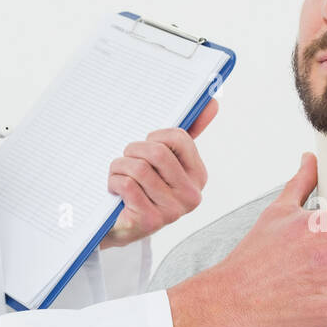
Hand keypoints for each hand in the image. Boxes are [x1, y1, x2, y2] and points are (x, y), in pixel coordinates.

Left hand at [99, 98, 217, 248]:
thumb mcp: (165, 160)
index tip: (146, 145)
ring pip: (139, 168)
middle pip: (156, 153)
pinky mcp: (150, 221)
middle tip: (126, 158)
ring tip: (118, 173)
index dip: (154, 136)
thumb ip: (187, 133)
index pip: (179, 138)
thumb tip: (213, 102)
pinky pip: (127, 185)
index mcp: (198, 176)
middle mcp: (191, 195)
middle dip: (133, 150)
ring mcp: (172, 211)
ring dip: (119, 166)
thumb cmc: (143, 186)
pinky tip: (114, 189)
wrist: (121, 224)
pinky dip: (113, 181)